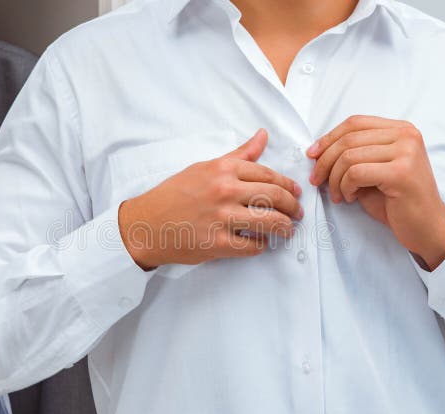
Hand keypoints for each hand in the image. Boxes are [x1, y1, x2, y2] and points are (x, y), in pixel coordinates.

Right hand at [119, 129, 303, 268]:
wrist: (147, 223)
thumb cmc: (174, 194)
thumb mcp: (204, 167)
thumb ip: (238, 155)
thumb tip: (262, 136)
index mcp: (223, 169)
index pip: (268, 174)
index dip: (288, 185)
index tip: (295, 193)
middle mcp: (225, 190)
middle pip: (275, 197)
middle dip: (292, 207)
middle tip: (297, 214)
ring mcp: (222, 218)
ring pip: (270, 222)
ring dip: (285, 228)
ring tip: (287, 230)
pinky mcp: (218, 243)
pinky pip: (253, 246)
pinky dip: (262, 246)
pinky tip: (261, 243)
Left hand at [307, 115, 444, 269]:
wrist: (427, 228)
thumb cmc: (398, 201)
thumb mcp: (374, 169)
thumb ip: (354, 154)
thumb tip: (318, 150)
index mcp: (401, 129)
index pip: (355, 123)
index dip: (328, 138)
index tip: (313, 155)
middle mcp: (407, 135)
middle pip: (349, 138)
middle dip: (325, 161)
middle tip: (317, 180)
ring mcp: (406, 152)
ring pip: (349, 156)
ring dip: (334, 179)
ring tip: (338, 194)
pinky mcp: (401, 173)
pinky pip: (355, 173)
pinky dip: (345, 187)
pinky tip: (351, 197)